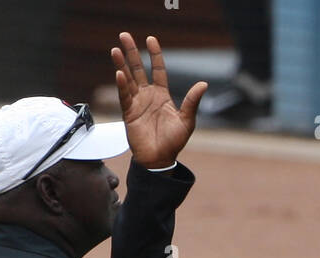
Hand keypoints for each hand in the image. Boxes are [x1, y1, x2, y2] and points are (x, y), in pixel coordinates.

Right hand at [111, 32, 206, 168]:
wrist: (160, 160)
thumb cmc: (173, 142)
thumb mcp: (187, 120)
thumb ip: (192, 101)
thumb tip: (203, 84)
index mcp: (162, 95)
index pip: (157, 69)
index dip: (154, 54)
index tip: (151, 39)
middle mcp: (148, 96)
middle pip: (138, 69)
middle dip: (132, 52)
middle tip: (124, 35)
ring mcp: (137, 103)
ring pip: (128, 79)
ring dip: (121, 64)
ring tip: (116, 49)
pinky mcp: (129, 113)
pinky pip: (124, 96)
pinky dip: (121, 85)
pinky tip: (119, 73)